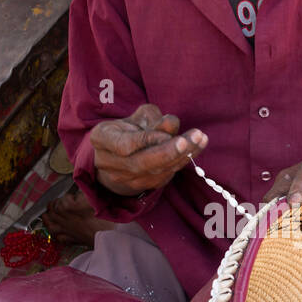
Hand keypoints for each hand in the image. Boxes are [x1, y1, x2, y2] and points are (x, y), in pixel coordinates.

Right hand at [90, 103, 206, 196]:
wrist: (118, 154)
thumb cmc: (129, 127)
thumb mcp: (138, 115)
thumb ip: (154, 118)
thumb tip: (172, 124)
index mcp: (101, 139)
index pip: (124, 144)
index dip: (147, 139)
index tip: (169, 128)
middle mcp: (109, 163)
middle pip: (141, 162)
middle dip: (170, 151)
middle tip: (194, 136)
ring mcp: (125, 179)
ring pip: (156, 171)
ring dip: (182, 155)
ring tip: (201, 138)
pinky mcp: (142, 186)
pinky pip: (165, 176)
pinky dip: (182, 161)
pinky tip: (197, 147)